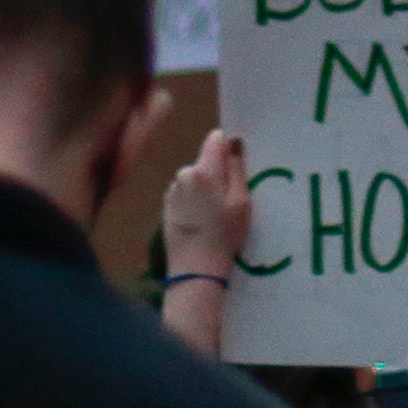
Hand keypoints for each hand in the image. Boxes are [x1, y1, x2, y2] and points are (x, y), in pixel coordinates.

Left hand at [162, 127, 251, 278]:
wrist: (195, 269)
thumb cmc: (224, 235)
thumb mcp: (241, 202)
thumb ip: (237, 169)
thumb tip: (233, 142)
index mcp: (203, 170)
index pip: (215, 139)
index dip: (228, 149)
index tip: (237, 168)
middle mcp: (183, 174)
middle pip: (205, 161)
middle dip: (217, 173)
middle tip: (229, 200)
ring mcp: (172, 190)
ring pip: (195, 178)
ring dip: (204, 188)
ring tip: (214, 215)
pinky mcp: (166, 206)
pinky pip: (185, 193)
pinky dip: (193, 201)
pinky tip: (201, 222)